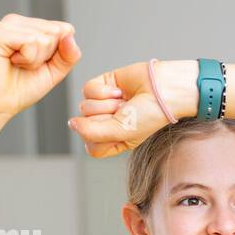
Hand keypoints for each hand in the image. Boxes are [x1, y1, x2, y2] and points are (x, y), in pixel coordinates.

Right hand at [0, 14, 79, 120]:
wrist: (1, 105)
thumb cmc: (23, 88)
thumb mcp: (55, 71)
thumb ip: (69, 54)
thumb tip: (70, 33)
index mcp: (30, 26)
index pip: (65, 30)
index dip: (59, 53)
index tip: (38, 63)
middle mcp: (17, 21)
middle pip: (56, 32)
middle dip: (47, 56)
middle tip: (27, 66)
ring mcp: (6, 26)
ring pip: (44, 38)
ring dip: (36, 60)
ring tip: (19, 65)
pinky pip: (30, 41)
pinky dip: (28, 59)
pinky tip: (12, 62)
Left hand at [69, 59, 196, 158]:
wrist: (163, 89)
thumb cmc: (151, 115)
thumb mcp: (123, 133)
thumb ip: (93, 133)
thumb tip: (72, 123)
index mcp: (115, 142)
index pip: (92, 147)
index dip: (100, 139)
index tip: (117, 132)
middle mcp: (108, 124)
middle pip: (86, 126)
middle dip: (105, 118)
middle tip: (124, 114)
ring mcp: (103, 105)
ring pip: (85, 107)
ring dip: (107, 104)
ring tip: (125, 102)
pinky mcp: (102, 86)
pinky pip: (88, 90)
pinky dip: (103, 91)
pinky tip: (119, 91)